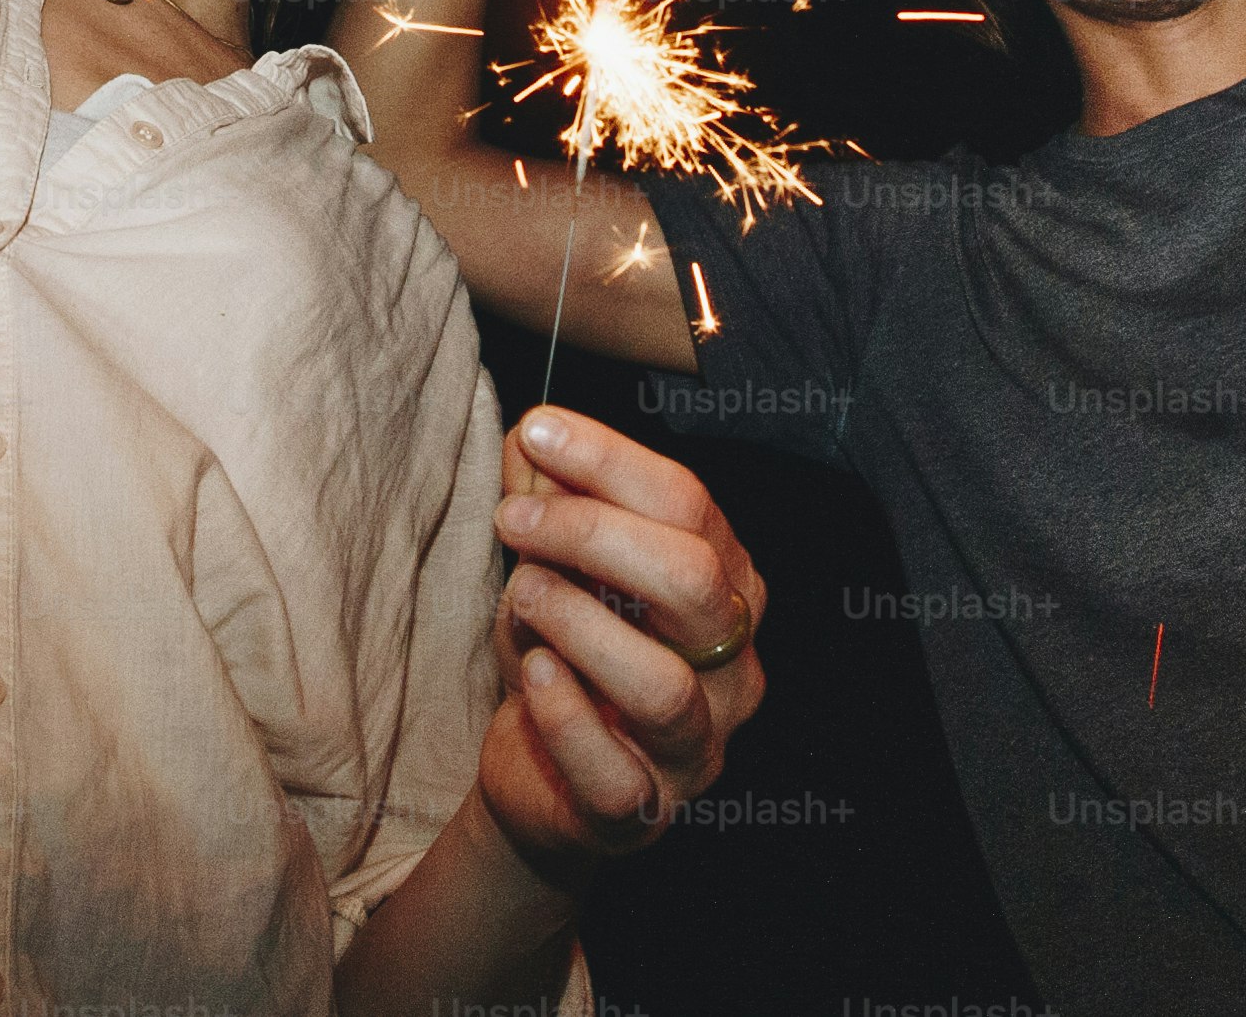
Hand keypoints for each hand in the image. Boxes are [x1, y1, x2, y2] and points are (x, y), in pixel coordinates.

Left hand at [479, 410, 765, 870]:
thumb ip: (548, 501)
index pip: (691, 505)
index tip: (537, 432)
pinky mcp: (647, 813)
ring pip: (663, 683)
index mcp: (727, 589)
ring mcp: (697, 747)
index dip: (611, 461)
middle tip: (512, 519)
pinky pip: (616, 771)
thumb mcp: (551, 569)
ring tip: (520, 595)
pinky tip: (531, 674)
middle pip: (695, 581)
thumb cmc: (562, 661)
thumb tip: (531, 434)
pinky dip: (565, 716)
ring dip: (577, 624)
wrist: (542, 780)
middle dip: (594, 533)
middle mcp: (733, 667)